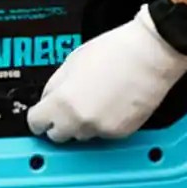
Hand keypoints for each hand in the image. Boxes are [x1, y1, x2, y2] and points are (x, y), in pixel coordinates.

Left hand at [27, 5, 186, 141]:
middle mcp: (80, 120)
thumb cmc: (114, 52)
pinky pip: (103, 134)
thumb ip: (55, 86)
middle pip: (58, 134)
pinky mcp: (120, 133)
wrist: (150, 55)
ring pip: (81, 135)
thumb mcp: (71, 62)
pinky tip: (111, 104)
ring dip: (82, 123)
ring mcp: (101, 129)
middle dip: (59, 122)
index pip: (36, 123)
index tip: (41, 116)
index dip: (38, 117)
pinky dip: (103, 124)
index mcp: (62, 102)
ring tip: (95, 100)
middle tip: (68, 107)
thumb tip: (47, 100)